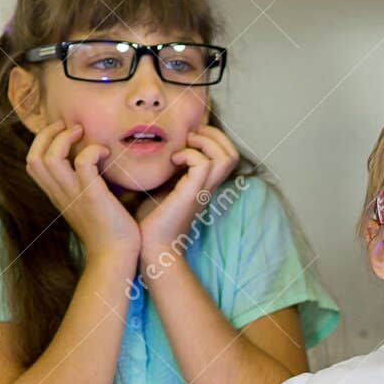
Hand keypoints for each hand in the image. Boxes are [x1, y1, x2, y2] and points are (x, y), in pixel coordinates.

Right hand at [24, 120, 141, 264]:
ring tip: (83, 134)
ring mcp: (74, 195)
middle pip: (33, 158)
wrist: (117, 257)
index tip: (64, 133)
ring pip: (49, 158)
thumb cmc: (111, 232)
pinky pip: (82, 163)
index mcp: (57, 195)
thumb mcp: (90, 205)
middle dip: (48, 134)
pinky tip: (105, 152)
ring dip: (64, 138)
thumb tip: (96, 164)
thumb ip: (85, 186)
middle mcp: (60, 194)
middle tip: (72, 127)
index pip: (32, 163)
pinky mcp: (92, 196)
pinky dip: (92, 150)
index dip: (42, 142)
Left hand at [135, 125, 239, 273]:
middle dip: (213, 135)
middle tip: (189, 137)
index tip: (187, 139)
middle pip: (232, 154)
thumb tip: (156, 150)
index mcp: (203, 185)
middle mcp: (208, 187)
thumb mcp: (160, 189)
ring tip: (185, 146)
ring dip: (206, 142)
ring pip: (226, 157)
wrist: (150, 247)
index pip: (226, 156)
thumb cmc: (150, 222)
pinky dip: (190, 154)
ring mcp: (202, 190)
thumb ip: (166, 171)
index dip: (213, 139)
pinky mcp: (192, 194)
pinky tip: (173, 160)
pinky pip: (204, 164)